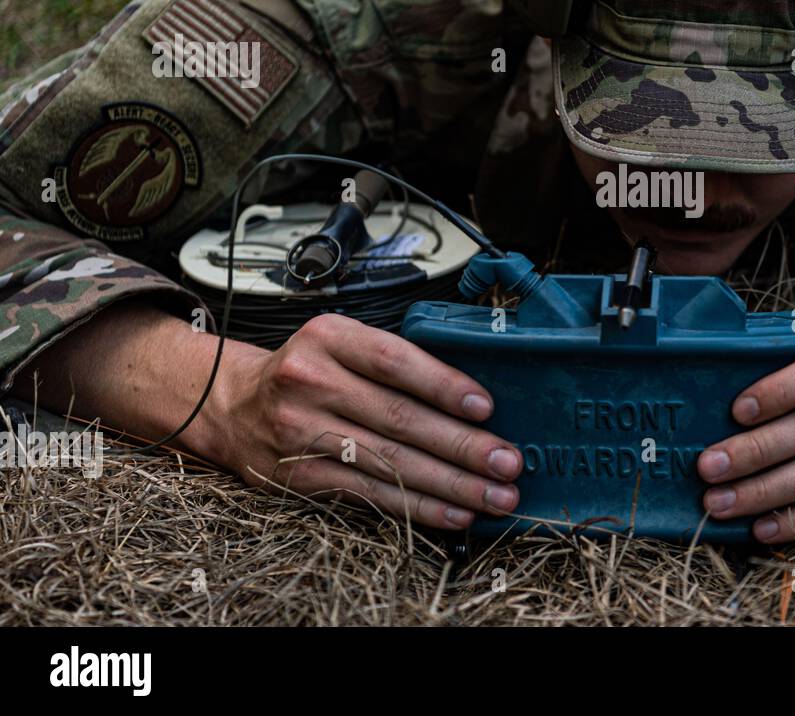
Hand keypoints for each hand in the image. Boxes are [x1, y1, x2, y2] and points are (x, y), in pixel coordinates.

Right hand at [212, 313, 521, 529]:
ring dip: (451, 484)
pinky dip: (417, 507)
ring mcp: (300, 432)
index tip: (485, 407)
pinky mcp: (298, 476)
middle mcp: (310, 381)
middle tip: (508, 462)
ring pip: (389, 463)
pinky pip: (369, 495)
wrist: (232, 404)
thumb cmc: (308, 369)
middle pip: (399, 418)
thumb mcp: (343, 343)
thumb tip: (474, 400)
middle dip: (462, 446)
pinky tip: (454, 513)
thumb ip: (395, 361)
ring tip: (495, 495)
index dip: (442, 385)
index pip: (393, 360)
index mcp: (329, 337)